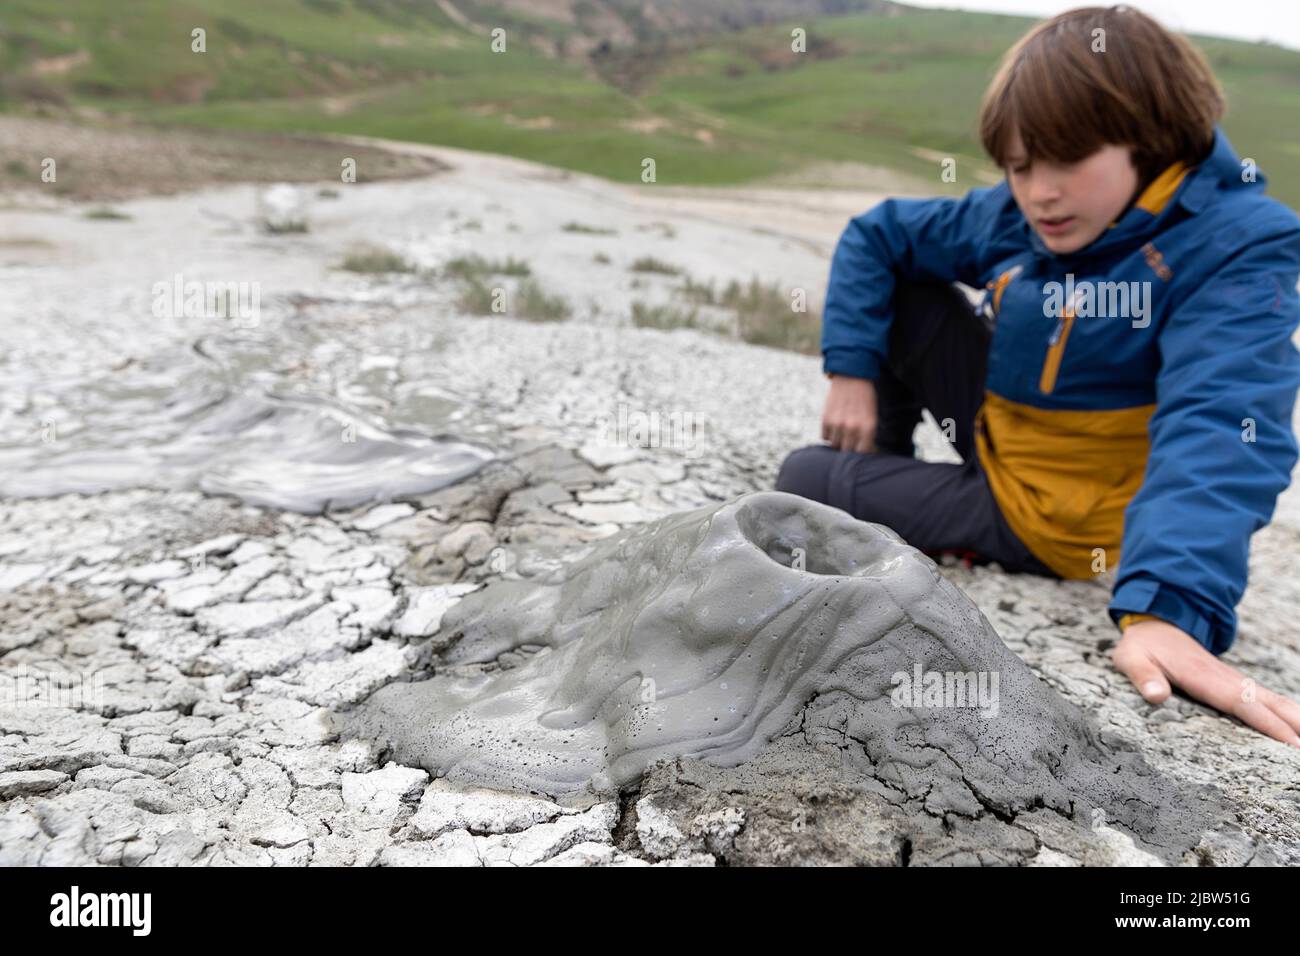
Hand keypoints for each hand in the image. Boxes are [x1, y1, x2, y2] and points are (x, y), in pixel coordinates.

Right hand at [821, 374, 877, 453]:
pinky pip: (825, 437)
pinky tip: (834, 425)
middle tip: (850, 440)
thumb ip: (868, 435)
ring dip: (838, 441)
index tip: (860, 449)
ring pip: (835, 445)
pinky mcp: (826, 419)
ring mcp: (838, 424)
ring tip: (842, 431)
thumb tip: (862, 453)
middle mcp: (853, 428)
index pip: (862, 453)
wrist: (851, 376)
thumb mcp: (872, 416)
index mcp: (868, 427)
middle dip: (849, 448)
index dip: (861, 453)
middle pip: (847, 451)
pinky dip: (829, 434)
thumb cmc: (864, 398)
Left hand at [1111, 619, 1299, 747]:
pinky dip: (1285, 714)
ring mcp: (1233, 681)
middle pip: (1269, 703)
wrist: (1156, 623)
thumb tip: (1156, 696)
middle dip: (1294, 725)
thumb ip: (1143, 677)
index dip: (1268, 724)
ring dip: (1296, 720)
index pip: (1241, 703)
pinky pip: (1265, 701)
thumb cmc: (1143, 646)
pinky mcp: (1234, 685)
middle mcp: (1226, 679)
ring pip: (1273, 701)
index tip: (1292, 744)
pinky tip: (1297, 730)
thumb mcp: (1132, 659)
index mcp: (1203, 677)